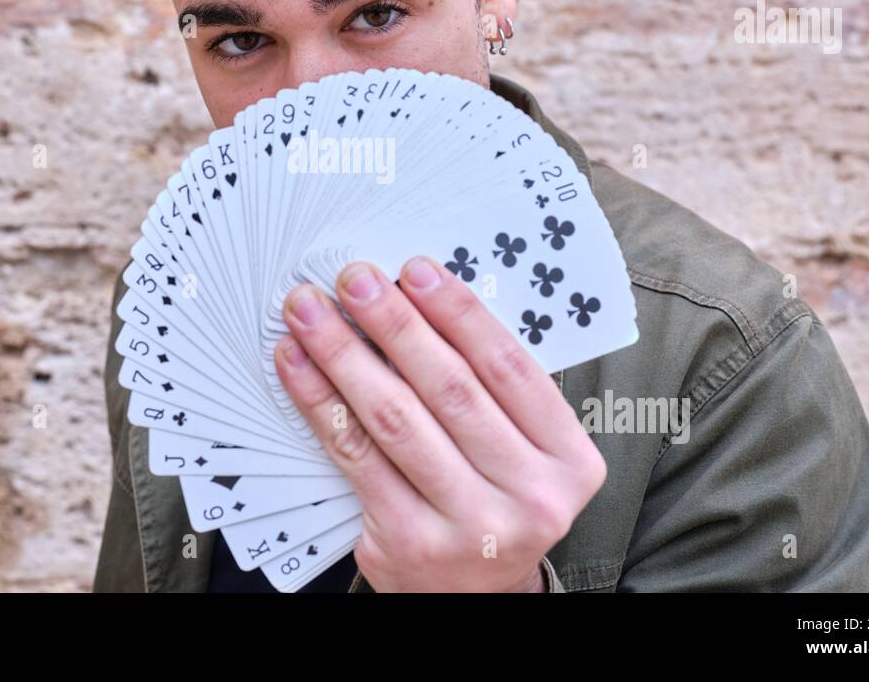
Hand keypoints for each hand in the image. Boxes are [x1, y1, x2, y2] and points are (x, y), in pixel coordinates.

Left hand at [273, 256, 605, 591]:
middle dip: (393, 322)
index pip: (510, 368)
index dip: (459, 312)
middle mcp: (530, 496)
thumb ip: (491, 391)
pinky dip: (320, 401)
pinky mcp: (408, 542)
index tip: (415, 269)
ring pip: (395, 418)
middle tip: (353, 278)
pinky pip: (355, 454)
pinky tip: (299, 364)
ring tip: (311, 312)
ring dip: (344, 354)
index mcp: (569, 459)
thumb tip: (417, 301)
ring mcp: (468, 525)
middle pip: (449, 388)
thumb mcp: (523, 451)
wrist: (477, 598)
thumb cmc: (496, 501)